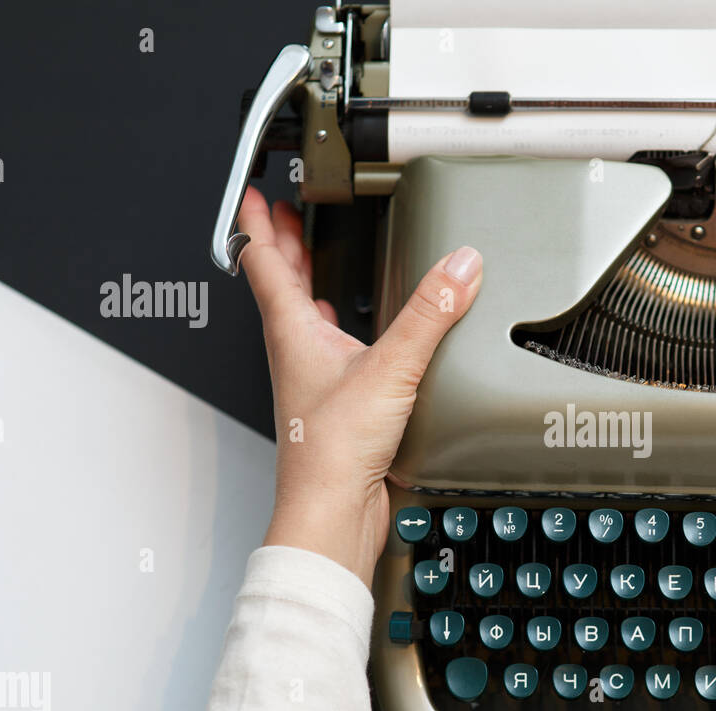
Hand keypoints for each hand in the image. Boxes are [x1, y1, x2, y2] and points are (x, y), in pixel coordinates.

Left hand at [236, 187, 482, 582]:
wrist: (333, 512)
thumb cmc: (333, 451)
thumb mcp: (390, 368)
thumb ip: (429, 313)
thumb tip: (459, 266)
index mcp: (292, 331)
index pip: (263, 261)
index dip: (257, 222)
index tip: (256, 193)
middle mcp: (297, 352)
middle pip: (281, 286)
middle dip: (282, 246)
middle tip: (283, 216)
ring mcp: (315, 379)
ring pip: (304, 319)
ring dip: (308, 285)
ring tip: (315, 262)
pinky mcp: (338, 405)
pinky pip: (333, 352)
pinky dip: (339, 329)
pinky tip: (362, 334)